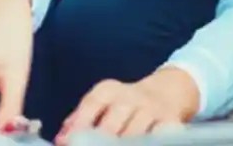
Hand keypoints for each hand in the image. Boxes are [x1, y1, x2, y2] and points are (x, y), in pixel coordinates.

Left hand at [56, 69, 196, 144]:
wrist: (169, 91)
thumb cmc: (126, 104)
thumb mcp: (103, 102)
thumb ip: (80, 119)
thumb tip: (61, 139)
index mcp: (109, 90)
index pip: (92, 104)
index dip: (79, 124)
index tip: (67, 142)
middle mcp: (131, 97)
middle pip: (113, 123)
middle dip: (100, 142)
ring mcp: (153, 110)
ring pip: (135, 134)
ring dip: (124, 145)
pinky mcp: (171, 122)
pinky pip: (160, 136)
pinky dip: (150, 141)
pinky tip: (140, 145)